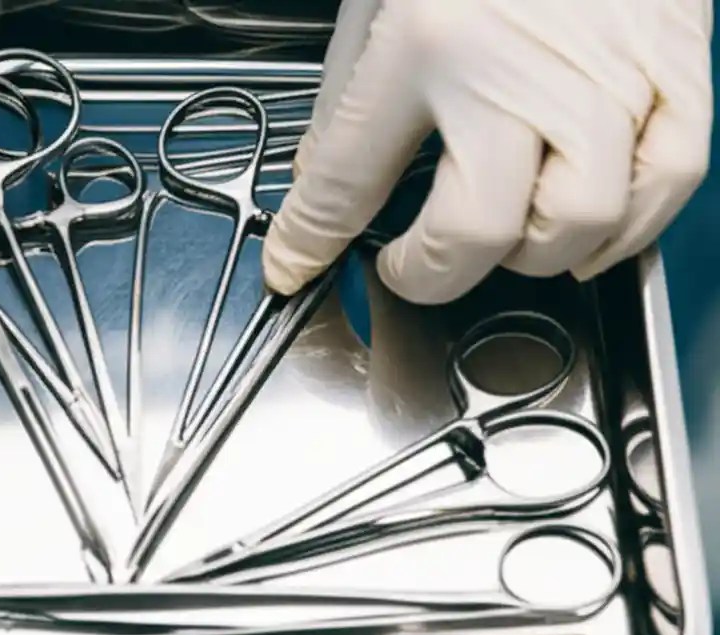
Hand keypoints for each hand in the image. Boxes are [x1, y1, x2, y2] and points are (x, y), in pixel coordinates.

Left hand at [263, 0, 712, 303]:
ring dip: (529, 255)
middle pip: (477, 228)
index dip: (310, 242)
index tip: (297, 266)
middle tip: (415, 264)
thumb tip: (325, 189)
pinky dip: (624, 226)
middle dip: (431, 273)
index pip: (346, 179)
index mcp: (424, 40)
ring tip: (501, 238)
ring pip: (577, 221)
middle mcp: (514, 62)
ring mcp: (604, 69)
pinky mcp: (673, 63)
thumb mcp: (378, 6)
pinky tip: (584, 223)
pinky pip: (667, 179)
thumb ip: (350, 103)